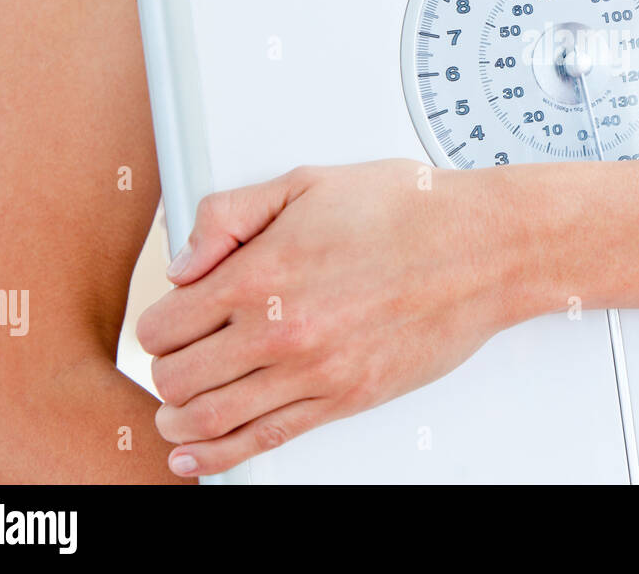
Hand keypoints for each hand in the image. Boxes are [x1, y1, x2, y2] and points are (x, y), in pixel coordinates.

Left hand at [135, 160, 528, 477]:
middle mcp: (277, 330)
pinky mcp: (344, 399)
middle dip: (165, 370)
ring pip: (208, 418)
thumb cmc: (408, 211)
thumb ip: (230, 215)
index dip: (157, 325)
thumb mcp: (307, 182)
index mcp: (260, 273)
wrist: (481, 248)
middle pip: (176, 377)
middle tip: (176, 359)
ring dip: (178, 418)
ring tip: (175, 409)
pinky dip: (218, 456)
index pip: (164, 324)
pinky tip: (197, 456)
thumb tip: (184, 260)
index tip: (167, 323)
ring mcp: (311, 371)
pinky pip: (264, 440)